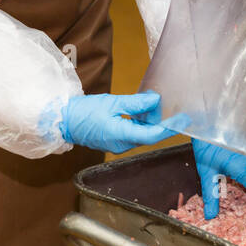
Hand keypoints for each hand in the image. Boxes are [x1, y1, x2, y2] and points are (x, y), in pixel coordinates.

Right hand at [59, 92, 177, 153]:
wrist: (63, 120)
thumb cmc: (84, 111)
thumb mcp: (112, 103)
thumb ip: (135, 103)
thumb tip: (155, 100)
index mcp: (120, 136)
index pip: (152, 135)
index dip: (168, 128)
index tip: (181, 120)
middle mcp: (121, 145)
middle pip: (149, 136)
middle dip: (161, 123)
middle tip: (172, 109)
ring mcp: (117, 145)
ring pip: (141, 135)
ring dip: (151, 123)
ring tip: (158, 107)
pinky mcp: (114, 142)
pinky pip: (133, 135)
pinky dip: (140, 125)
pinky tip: (143, 112)